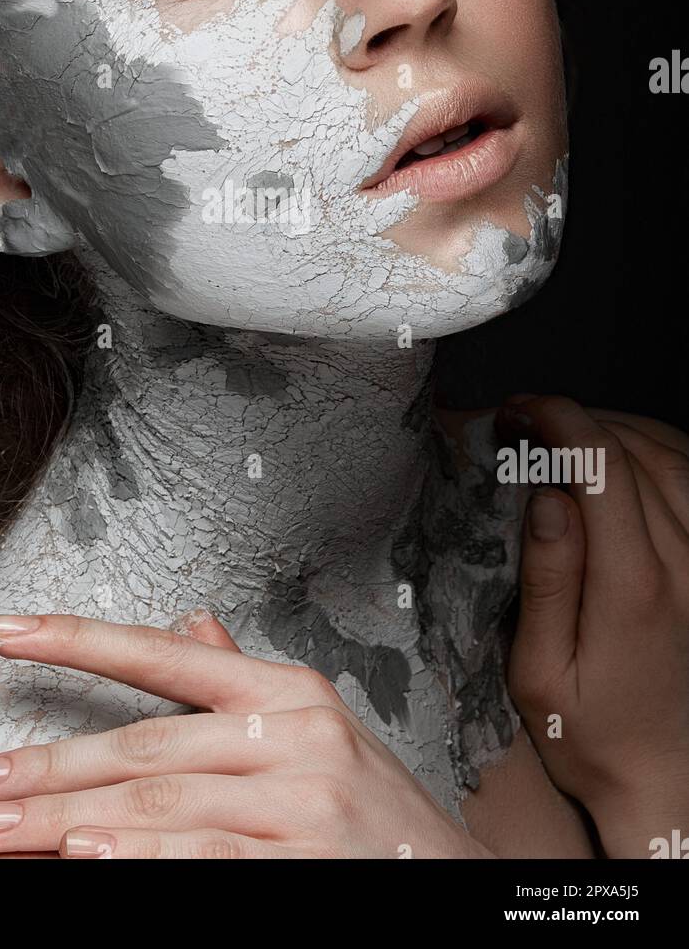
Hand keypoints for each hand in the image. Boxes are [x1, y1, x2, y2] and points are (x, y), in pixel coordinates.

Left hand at [0, 609, 494, 858]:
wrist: (455, 883)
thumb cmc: (371, 809)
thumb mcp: (316, 730)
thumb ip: (243, 681)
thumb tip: (190, 626)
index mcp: (286, 691)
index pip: (164, 657)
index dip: (79, 640)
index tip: (6, 632)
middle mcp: (294, 734)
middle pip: (145, 747)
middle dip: (50, 767)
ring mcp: (301, 802)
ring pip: (159, 807)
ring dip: (67, 821)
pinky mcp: (302, 866)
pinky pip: (203, 860)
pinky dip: (139, 863)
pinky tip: (84, 859)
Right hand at [499, 395, 688, 856]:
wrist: (664, 776)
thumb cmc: (587, 733)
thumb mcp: (538, 674)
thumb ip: (546, 582)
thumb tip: (546, 500)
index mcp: (632, 587)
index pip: (603, 466)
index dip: (557, 419)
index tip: (516, 411)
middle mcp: (682, 564)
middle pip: (632, 449)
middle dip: (573, 418)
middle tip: (521, 420)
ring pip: (667, 453)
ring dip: (610, 427)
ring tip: (559, 431)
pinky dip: (651, 446)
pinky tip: (613, 451)